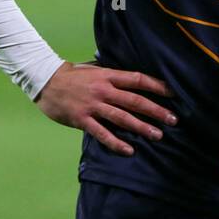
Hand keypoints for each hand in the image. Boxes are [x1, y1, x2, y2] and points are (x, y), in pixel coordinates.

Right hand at [35, 61, 175, 155]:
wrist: (45, 81)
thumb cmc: (72, 75)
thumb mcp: (94, 69)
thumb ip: (112, 75)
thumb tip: (132, 79)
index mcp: (108, 76)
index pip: (138, 80)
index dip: (157, 86)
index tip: (173, 93)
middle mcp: (104, 90)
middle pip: (135, 101)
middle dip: (156, 110)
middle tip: (173, 119)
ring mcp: (93, 106)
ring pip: (122, 118)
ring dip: (142, 127)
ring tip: (158, 135)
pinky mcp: (82, 120)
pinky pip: (102, 133)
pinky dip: (116, 142)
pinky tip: (129, 150)